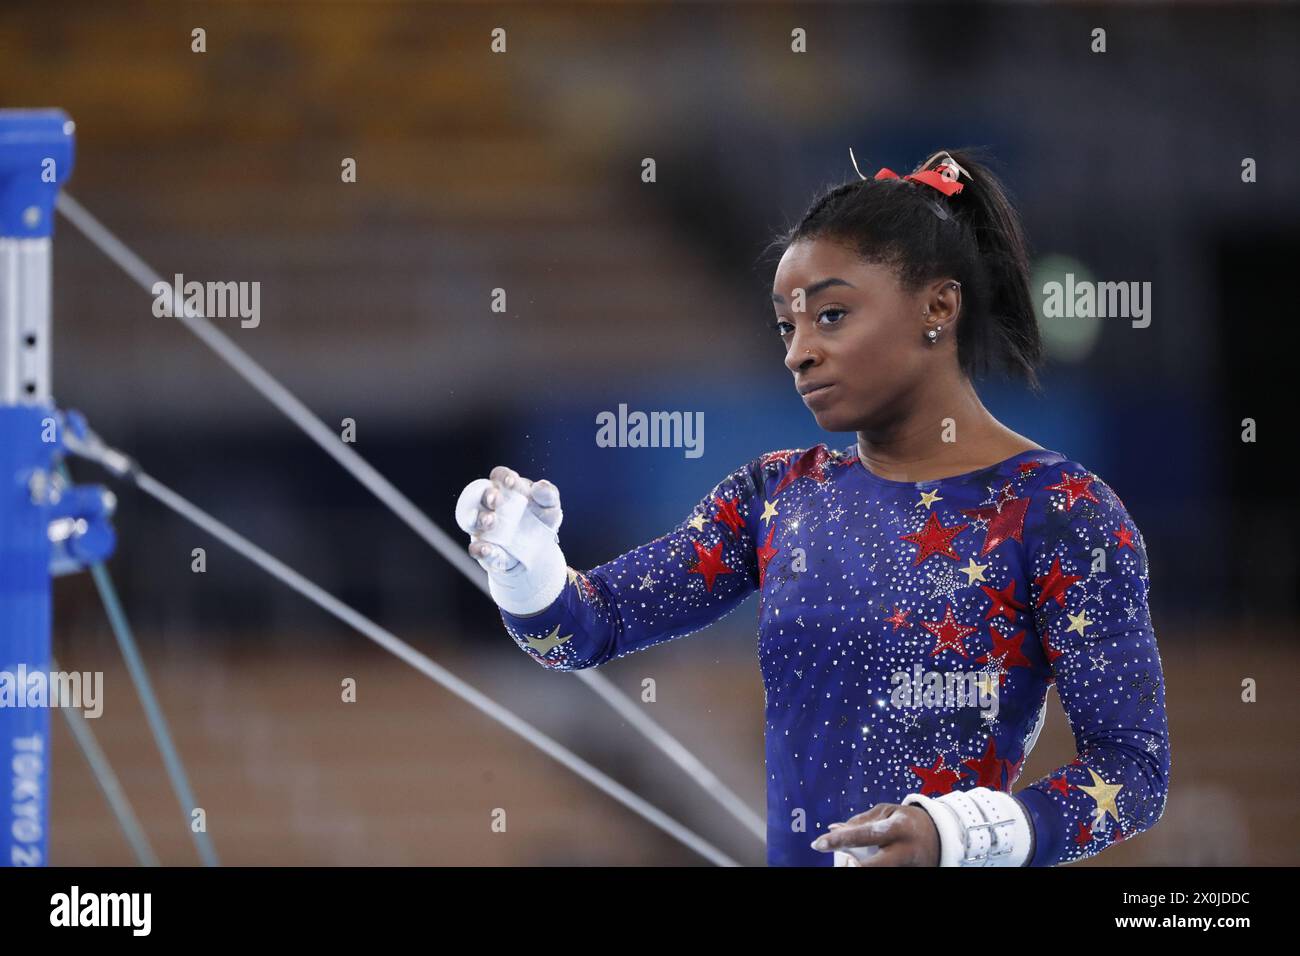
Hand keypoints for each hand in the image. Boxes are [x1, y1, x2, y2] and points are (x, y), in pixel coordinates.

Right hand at [456, 466, 566, 615]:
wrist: (538, 549)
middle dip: (487, 496)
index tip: (512, 482)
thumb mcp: (550, 507)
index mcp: (507, 490)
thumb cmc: (541, 519)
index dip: (503, 477)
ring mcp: (484, 527)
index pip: (499, 476)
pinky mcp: (484, 548)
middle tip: (495, 501)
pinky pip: (476, 548)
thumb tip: (540, 486)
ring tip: (490, 521)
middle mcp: (490, 505)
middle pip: (482, 496)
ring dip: (479, 519)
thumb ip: (547, 495)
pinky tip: (488, 549)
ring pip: (472, 520)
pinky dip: (480, 549)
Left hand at [811, 803, 940, 866]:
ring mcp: (910, 867)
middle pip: (875, 865)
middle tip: (840, 864)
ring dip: (861, 868)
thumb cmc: (905, 821)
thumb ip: (860, 822)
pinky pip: (886, 874)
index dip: (840, 839)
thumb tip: (832, 829)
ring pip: (880, 873)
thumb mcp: (886, 813)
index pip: (864, 834)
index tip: (818, 843)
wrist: (941, 836)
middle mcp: (905, 850)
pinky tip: (862, 864)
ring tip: (852, 861)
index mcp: (898, 828)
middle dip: (854, 868)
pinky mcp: (913, 875)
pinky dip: (871, 868)